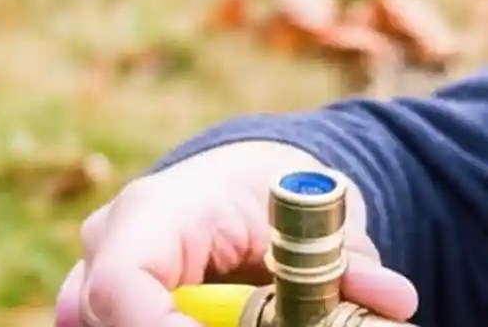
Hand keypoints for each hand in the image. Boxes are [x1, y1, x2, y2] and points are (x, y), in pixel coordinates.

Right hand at [54, 140, 417, 325]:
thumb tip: (395, 300)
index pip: (123, 282)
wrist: (246, 176)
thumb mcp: (323, 222)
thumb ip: (352, 265)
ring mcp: (92, 275)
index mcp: (159, 208)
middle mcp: (110, 240)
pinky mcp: (101, 305)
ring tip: (261, 311)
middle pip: (107, 319)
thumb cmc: (280, 193)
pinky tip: (225, 319)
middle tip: (266, 324)